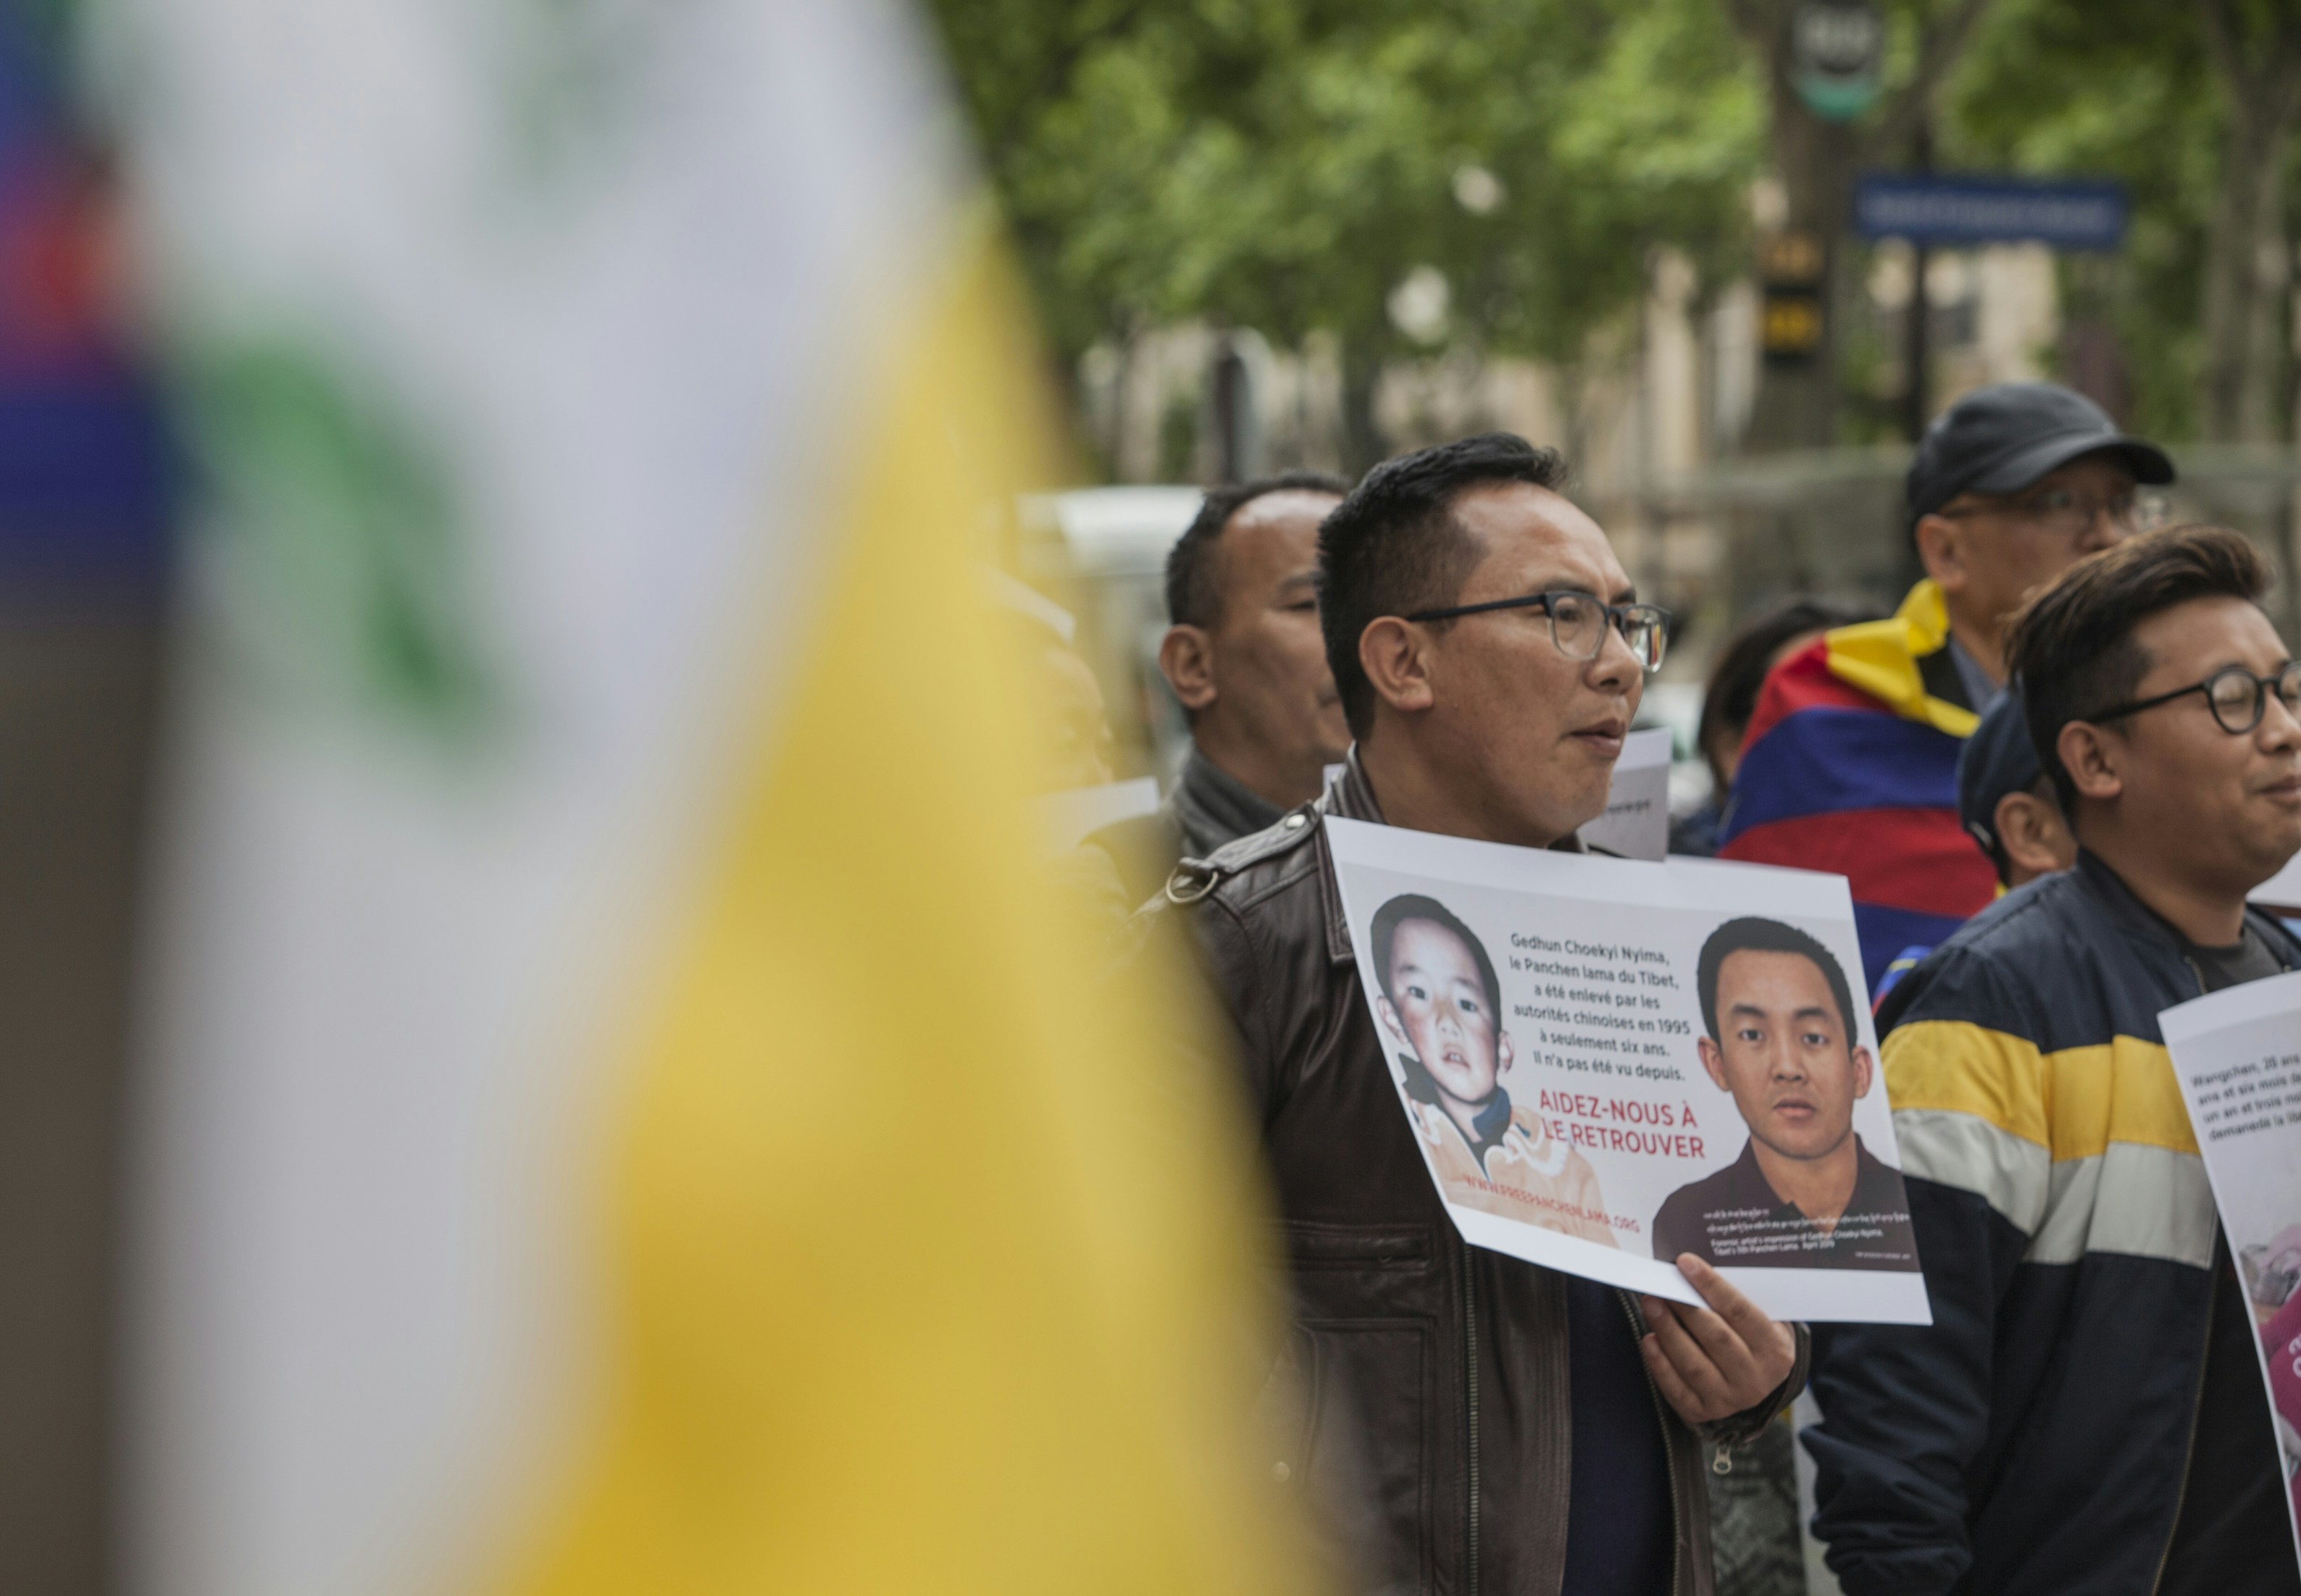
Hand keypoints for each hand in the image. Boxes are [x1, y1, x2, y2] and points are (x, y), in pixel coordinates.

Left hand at [1638, 1255, 1796, 1427]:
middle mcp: (1756, 1380)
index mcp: (1775, 1351)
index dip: (1712, 1285)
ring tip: (1651, 1304)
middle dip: (1685, 1307)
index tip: (1685, 1262)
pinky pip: (1676, 1387)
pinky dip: (1659, 1362)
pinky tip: (1649, 1339)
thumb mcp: (1760, 1320)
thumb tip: (1692, 1269)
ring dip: (1667, 1330)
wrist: (1755, 1383)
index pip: (1741, 1312)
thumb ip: (1735, 1300)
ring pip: (1693, 1363)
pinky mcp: (1702, 1411)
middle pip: (1716, 1338)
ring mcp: (1729, 1400)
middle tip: (1661, 1284)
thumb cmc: (1751, 1338)